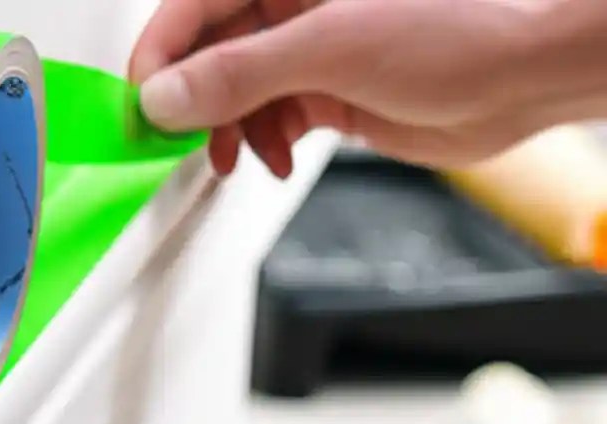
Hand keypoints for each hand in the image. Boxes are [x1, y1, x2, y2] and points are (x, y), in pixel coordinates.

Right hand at [129, 0, 595, 175]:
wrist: (531, 72)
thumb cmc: (464, 27)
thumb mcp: (328, 48)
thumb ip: (236, 73)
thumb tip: (167, 95)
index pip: (191, 9)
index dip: (160, 57)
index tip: (141, 104)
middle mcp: (292, 7)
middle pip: (210, 54)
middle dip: (194, 103)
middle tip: (180, 140)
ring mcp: (312, 49)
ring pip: (237, 93)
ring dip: (230, 132)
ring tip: (236, 158)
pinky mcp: (331, 89)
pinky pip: (272, 117)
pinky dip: (265, 143)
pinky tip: (277, 159)